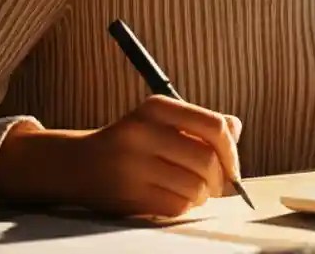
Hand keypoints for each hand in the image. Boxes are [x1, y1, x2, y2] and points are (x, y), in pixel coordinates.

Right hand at [0, 96, 242, 217]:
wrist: (78, 164)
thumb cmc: (131, 143)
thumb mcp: (161, 122)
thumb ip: (199, 124)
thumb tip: (236, 128)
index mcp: (156, 107)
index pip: (214, 126)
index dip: (232, 151)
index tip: (233, 166)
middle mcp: (142, 132)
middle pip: (208, 160)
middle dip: (220, 179)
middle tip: (216, 185)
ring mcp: (132, 164)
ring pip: (195, 187)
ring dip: (202, 195)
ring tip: (193, 191)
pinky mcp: (127, 193)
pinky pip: (176, 205)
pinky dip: (183, 206)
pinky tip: (173, 198)